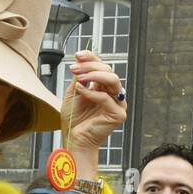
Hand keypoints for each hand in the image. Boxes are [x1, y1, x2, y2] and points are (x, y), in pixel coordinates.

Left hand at [62, 49, 125, 178]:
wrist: (74, 138)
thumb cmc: (74, 119)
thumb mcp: (74, 92)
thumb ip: (80, 78)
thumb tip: (81, 62)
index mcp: (105, 88)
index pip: (103, 67)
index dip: (92, 58)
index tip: (77, 55)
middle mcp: (114, 95)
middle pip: (109, 71)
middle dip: (91, 66)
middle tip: (74, 68)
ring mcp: (118, 105)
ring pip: (113, 80)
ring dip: (94, 75)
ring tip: (78, 77)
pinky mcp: (118, 115)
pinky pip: (106, 98)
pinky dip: (91, 92)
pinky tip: (80, 91)